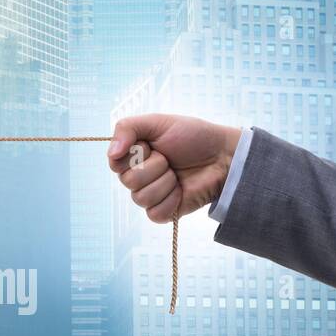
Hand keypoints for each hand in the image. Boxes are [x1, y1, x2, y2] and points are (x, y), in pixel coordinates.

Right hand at [107, 113, 242, 222]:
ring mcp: (151, 194)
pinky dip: (170, 201)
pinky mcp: (165, 211)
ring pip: (140, 198)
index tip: (151, 145)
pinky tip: (181, 190)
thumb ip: (126, 128)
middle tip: (169, 159)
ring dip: (164, 183)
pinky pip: (154, 214)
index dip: (134, 154)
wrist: (224, 156)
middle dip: (154, 167)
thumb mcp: (157, 122)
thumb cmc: (193, 136)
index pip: (115, 163)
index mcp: (132, 155)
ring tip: (177, 174)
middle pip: (127, 181)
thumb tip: (111, 153)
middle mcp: (138, 176)